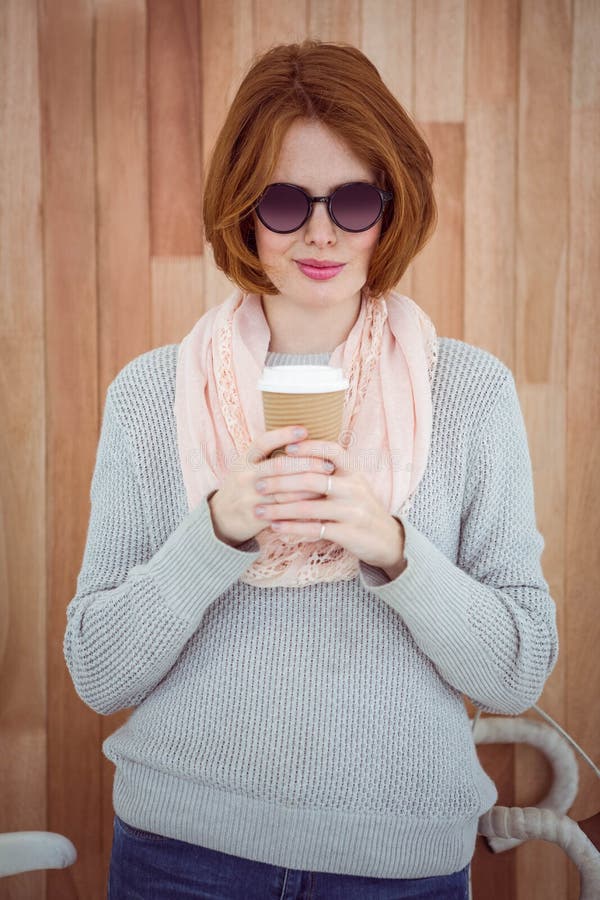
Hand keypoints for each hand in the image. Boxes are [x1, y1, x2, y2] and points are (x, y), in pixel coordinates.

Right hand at [207, 425, 337, 546]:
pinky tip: (318, 505)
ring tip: (329, 484)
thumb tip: (304, 438)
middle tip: (329, 465)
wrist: (221, 517)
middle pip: (279, 466)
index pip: (264, 442)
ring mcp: (249, 497)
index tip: (305, 430)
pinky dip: (302, 508)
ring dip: (310, 488)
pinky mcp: (255, 517)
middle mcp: (245, 476)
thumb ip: (269, 454)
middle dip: (307, 464)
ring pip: (285, 491)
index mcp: (245, 460)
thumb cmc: (244, 486)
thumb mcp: (248, 466)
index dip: (284, 435)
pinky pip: (283, 512)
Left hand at [252, 437, 405, 573]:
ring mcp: (352, 512)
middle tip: (257, 483)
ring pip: (308, 506)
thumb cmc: (361, 509)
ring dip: (279, 508)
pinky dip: (292, 527)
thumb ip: (332, 471)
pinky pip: (314, 529)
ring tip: (258, 509)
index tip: (284, 447)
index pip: (331, 451)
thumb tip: (297, 454)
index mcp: (354, 472)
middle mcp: (354, 488)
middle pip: (312, 478)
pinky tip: (275, 526)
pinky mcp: (348, 533)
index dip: (308, 447)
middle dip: (280, 480)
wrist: (388, 540)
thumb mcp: (354, 485)